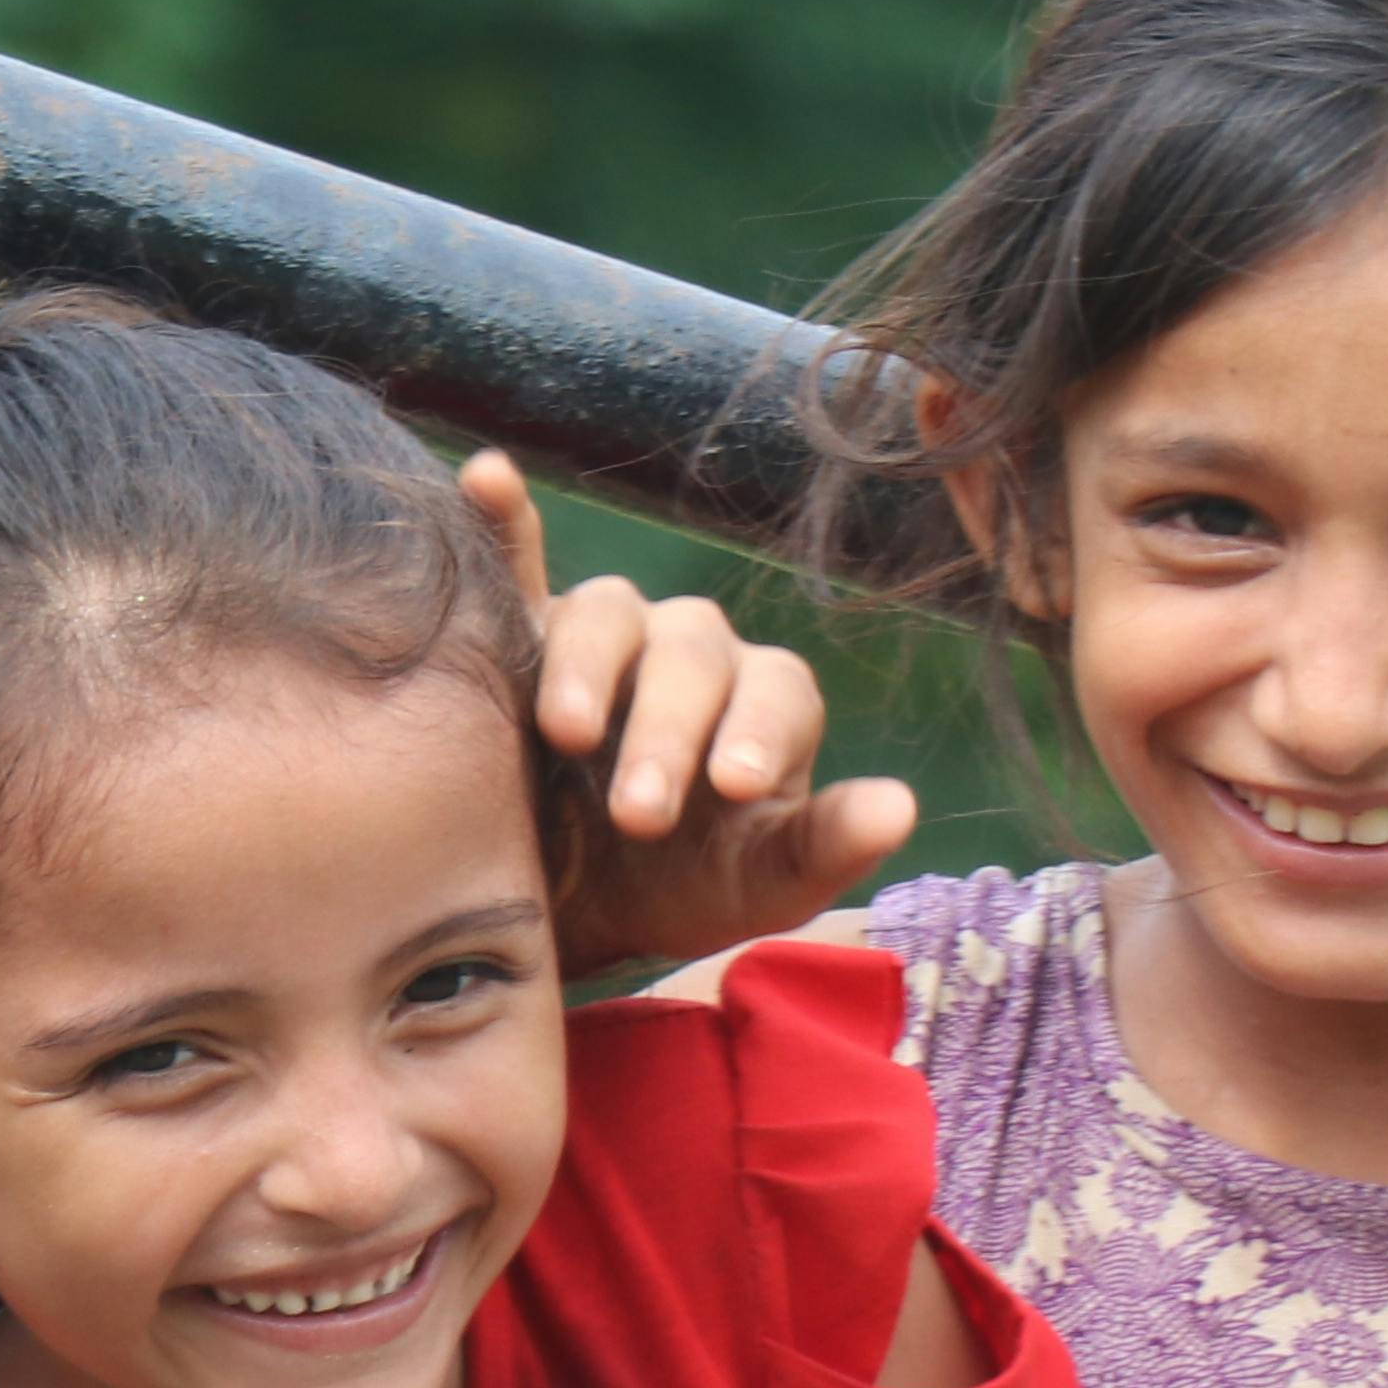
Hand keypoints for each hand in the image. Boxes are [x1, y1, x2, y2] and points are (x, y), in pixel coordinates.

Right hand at [460, 456, 916, 975]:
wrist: (571, 908)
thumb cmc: (681, 889)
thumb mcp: (757, 890)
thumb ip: (825, 848)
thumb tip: (900, 806)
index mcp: (761, 704)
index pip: (776, 691)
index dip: (759, 729)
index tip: (735, 784)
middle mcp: (689, 652)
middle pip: (690, 656)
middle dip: (667, 732)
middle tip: (640, 816)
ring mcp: (606, 637)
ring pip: (607, 613)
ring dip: (586, 663)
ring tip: (564, 732)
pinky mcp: (521, 636)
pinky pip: (514, 567)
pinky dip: (501, 522)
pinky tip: (486, 479)